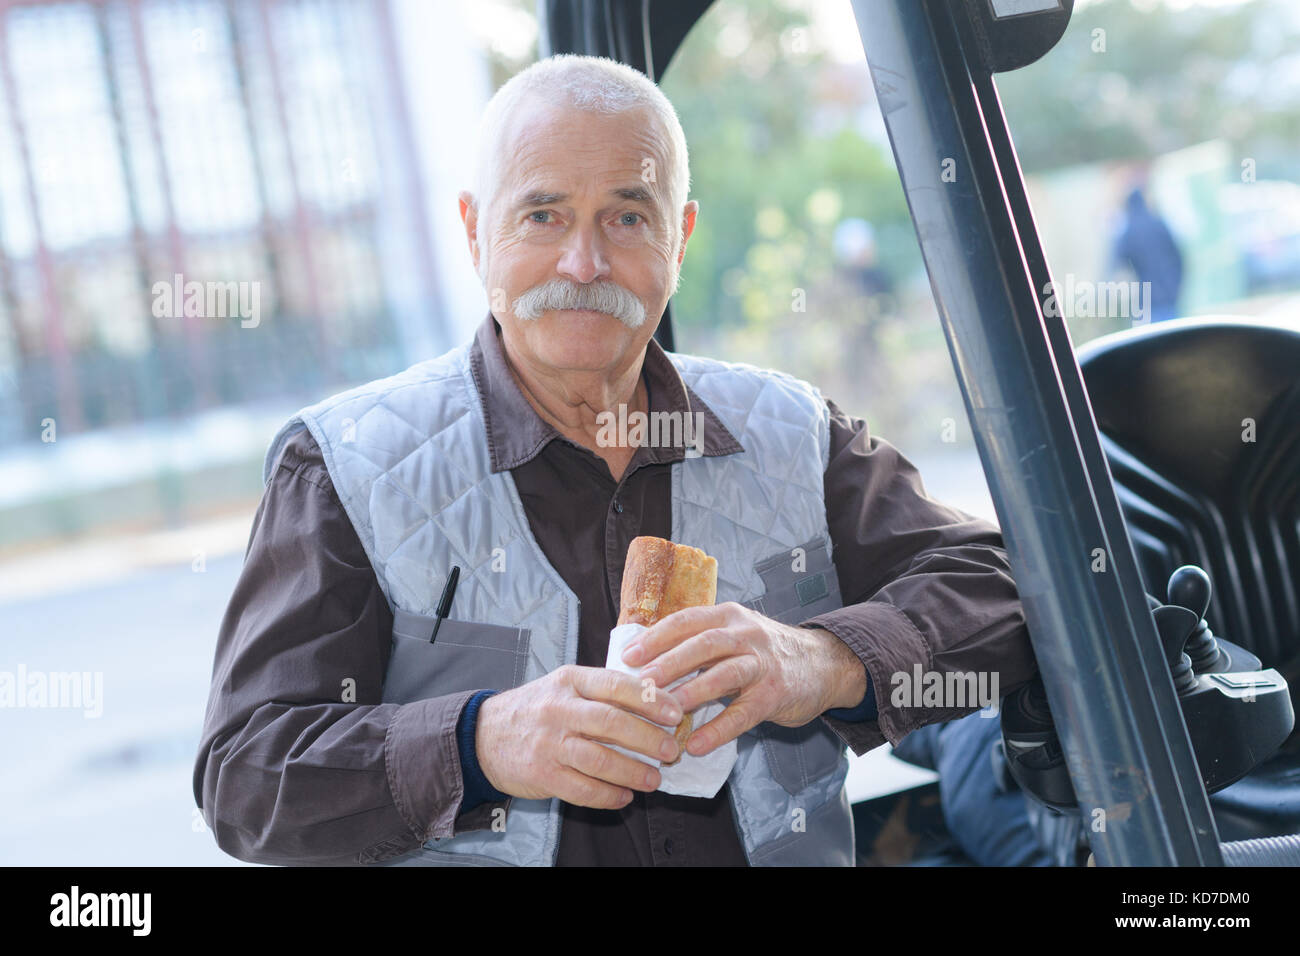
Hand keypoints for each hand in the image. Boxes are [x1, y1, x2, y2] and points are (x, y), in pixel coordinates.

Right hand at [475, 665, 684, 808]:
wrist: (483, 735)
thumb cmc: (536, 708)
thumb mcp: (565, 686)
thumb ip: (602, 690)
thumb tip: (655, 699)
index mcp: (570, 681)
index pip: (617, 685)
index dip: (651, 699)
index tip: (676, 713)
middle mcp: (559, 709)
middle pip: (612, 723)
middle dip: (648, 738)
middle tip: (671, 750)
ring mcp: (549, 744)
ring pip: (600, 760)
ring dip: (633, 772)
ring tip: (654, 779)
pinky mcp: (543, 774)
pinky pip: (583, 789)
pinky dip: (609, 795)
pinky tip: (625, 796)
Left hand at [621, 602, 866, 756]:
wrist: (823, 663)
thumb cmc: (764, 652)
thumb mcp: (734, 634)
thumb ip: (698, 643)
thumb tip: (645, 662)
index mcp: (727, 616)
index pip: (686, 620)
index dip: (656, 637)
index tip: (627, 656)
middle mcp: (746, 634)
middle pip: (703, 644)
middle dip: (669, 662)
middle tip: (640, 682)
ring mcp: (762, 663)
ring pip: (724, 675)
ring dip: (691, 692)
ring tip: (664, 712)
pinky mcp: (776, 694)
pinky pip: (744, 713)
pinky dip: (719, 729)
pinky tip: (696, 744)